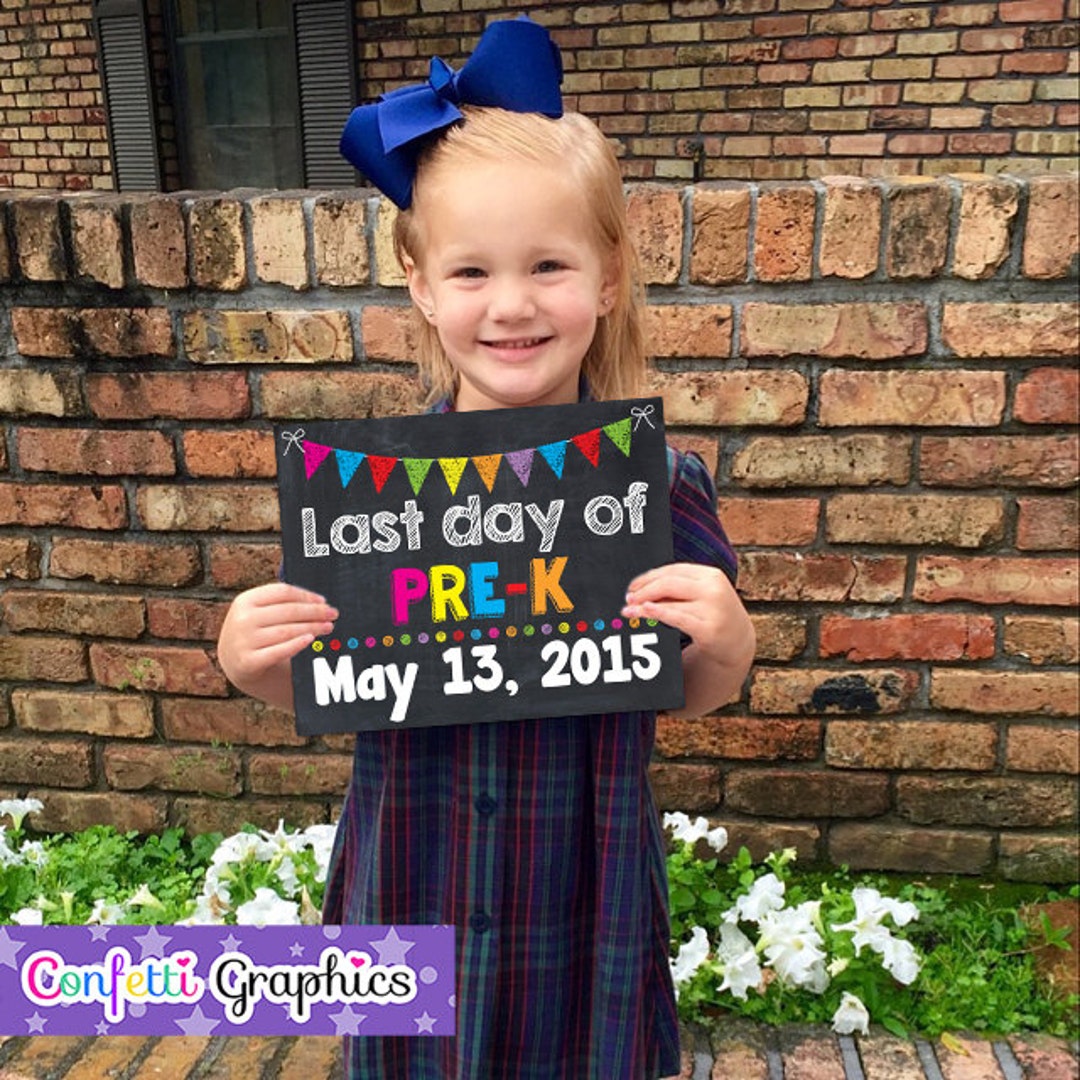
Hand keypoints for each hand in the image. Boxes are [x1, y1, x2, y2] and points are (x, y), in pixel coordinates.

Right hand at [217, 583, 337, 707]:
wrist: (235, 662)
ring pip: (287, 630)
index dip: (306, 595)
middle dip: (315, 612)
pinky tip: (310, 639)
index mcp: (245, 600)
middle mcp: (242, 619)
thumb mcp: (259, 612)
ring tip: (328, 627)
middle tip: (333, 614)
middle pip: (288, 611)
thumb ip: (282, 603)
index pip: (282, 592)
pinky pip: (279, 651)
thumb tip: (319, 602)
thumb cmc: (256, 631)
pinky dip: (297, 644)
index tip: (323, 600)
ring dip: (312, 627)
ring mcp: (243, 641)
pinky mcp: (248, 662)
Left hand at [622, 562, 754, 716]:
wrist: (738, 642)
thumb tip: (641, 589)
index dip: (648, 577)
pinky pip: (677, 618)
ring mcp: (713, 609)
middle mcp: (713, 589)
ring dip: (644, 605)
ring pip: (670, 601)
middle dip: (643, 590)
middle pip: (669, 583)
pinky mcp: (709, 629)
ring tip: (629, 610)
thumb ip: (679, 588)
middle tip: (628, 598)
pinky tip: (645, 612)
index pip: (673, 570)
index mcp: (711, 575)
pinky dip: (658, 613)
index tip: (633, 585)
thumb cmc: (714, 615)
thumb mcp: (703, 595)